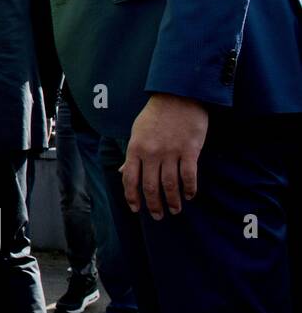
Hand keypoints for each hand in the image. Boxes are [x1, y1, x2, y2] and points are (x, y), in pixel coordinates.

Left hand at [120, 93, 208, 218]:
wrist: (178, 96)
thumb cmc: (155, 115)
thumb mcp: (137, 133)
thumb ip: (132, 156)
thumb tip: (122, 173)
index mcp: (135, 149)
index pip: (130, 179)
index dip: (132, 197)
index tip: (136, 209)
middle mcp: (151, 154)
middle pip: (150, 187)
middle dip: (154, 205)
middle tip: (159, 216)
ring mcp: (171, 153)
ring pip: (170, 185)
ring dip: (173, 201)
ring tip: (175, 210)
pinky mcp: (189, 151)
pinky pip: (189, 176)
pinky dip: (189, 189)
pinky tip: (190, 196)